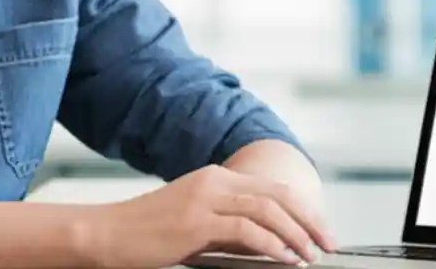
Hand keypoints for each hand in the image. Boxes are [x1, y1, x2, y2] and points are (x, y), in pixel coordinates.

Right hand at [87, 163, 336, 267]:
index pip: (271, 188)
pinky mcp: (196, 221)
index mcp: (215, 177)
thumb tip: (269, 243)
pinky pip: (247, 230)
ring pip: (267, 210)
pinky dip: (272, 244)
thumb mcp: (196, 225)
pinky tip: (284, 258)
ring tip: (310, 255)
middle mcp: (214, 181)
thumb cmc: (148, 234)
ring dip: (296, 234)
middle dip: (309, 220)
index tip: (320, 231)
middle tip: (328, 244)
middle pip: (277, 195)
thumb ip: (230, 228)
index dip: (302, 209)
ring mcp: (205, 199)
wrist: (107, 234)